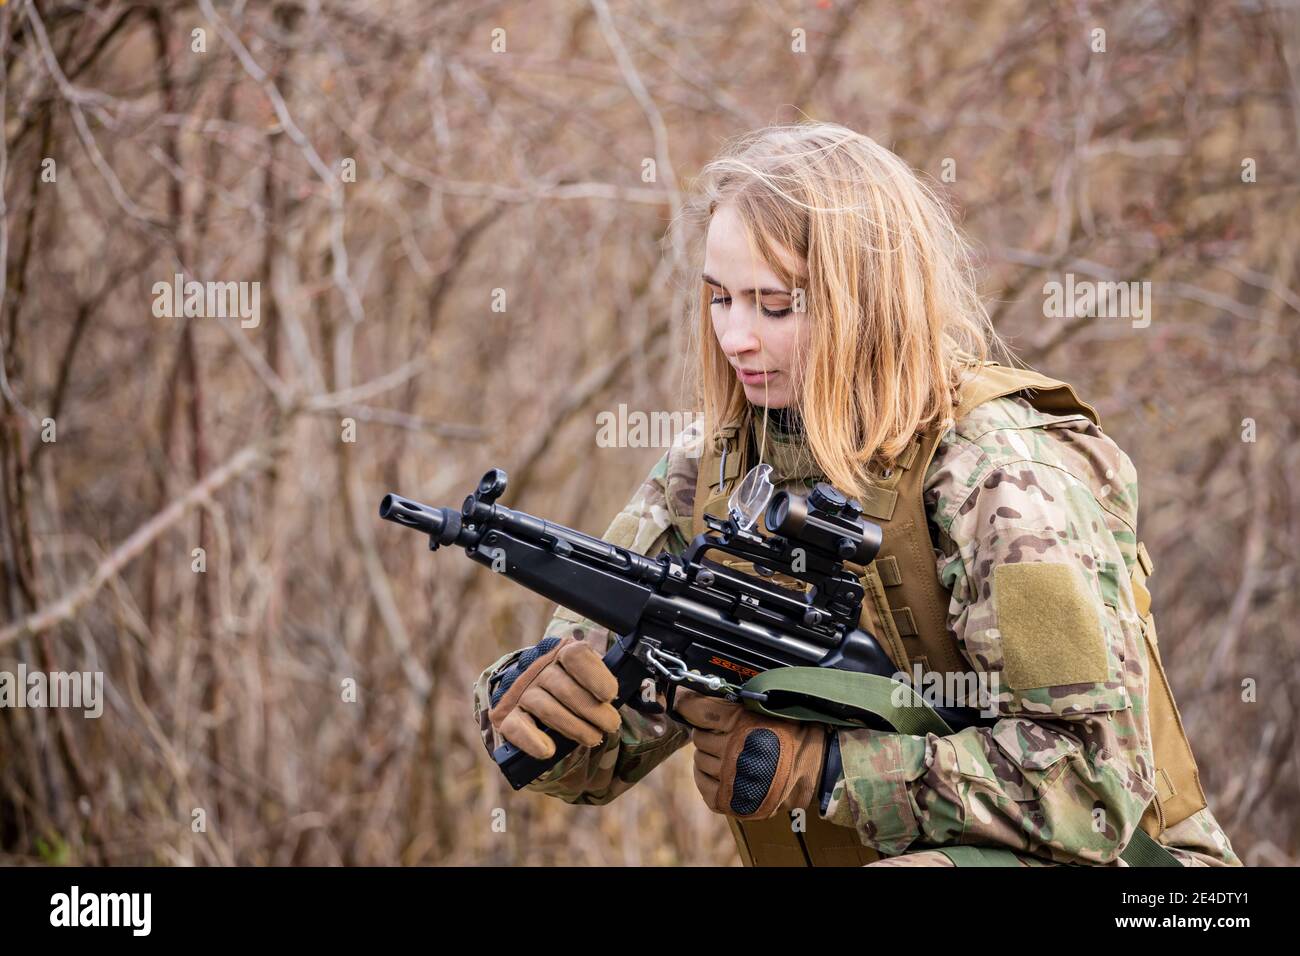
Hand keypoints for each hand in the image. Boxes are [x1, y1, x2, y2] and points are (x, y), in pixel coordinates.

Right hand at [487, 635, 621, 758]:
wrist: (532, 698)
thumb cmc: (573, 690)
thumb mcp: (591, 680)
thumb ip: (608, 685)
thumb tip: (639, 696)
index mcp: (564, 654)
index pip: (577, 655)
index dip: (595, 676)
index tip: (610, 695)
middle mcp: (540, 670)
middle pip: (564, 687)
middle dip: (592, 710)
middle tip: (611, 725)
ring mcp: (522, 693)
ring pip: (545, 707)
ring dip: (573, 727)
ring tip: (593, 739)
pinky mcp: (508, 717)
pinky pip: (517, 727)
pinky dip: (532, 740)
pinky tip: (548, 750)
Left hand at [674, 688, 827, 819]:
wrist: (815, 770)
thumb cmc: (795, 736)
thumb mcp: (768, 708)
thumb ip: (737, 702)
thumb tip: (703, 693)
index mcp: (741, 723)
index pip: (698, 710)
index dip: (690, 705)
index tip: (685, 702)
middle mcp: (732, 750)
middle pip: (699, 736)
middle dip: (709, 733)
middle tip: (727, 734)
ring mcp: (729, 777)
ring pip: (699, 760)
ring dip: (709, 755)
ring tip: (729, 754)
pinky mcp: (728, 800)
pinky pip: (703, 785)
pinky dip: (707, 778)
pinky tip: (721, 772)